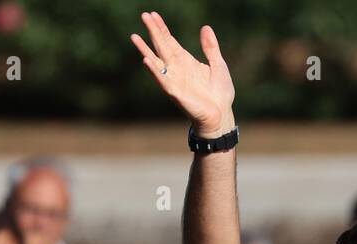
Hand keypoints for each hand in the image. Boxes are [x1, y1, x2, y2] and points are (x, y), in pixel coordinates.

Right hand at [131, 12, 235, 136]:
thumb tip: (205, 27)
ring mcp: (174, 80)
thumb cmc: (220, 93)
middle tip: (144, 15)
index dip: (161, 28)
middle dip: (153, 31)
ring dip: (145, 49)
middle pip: (162, 46)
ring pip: (156, 62)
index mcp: (185, 61)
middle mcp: (176, 68)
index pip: (170, 40)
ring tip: (134, 37)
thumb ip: (210, 47)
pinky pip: (163, 80)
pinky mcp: (176, 93)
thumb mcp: (218, 65)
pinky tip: (146, 60)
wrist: (221, 115)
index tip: (153, 14)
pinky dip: (155, 71)